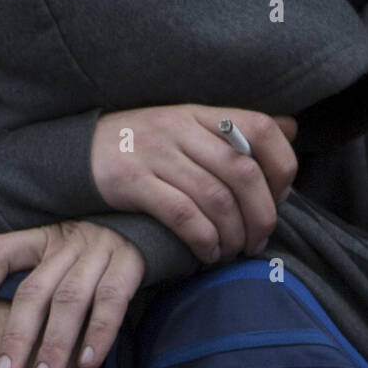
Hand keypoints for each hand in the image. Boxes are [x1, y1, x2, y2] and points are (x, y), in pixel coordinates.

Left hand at [0, 220, 145, 367]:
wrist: (160, 217)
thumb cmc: (102, 253)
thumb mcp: (65, 256)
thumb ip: (39, 287)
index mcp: (41, 237)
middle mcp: (66, 242)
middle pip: (33, 291)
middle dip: (15, 338)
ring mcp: (100, 250)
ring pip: (68, 300)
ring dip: (53, 346)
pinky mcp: (131, 261)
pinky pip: (111, 300)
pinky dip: (98, 333)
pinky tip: (87, 364)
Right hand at [90, 104, 297, 263]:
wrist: (76, 153)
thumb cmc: (142, 148)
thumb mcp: (188, 127)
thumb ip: (235, 131)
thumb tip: (291, 129)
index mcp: (201, 113)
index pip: (262, 129)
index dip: (282, 167)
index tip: (280, 199)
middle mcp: (182, 128)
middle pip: (243, 172)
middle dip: (261, 215)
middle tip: (258, 241)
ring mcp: (156, 153)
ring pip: (215, 198)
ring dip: (233, 233)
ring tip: (233, 251)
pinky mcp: (133, 181)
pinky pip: (181, 214)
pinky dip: (203, 239)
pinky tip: (207, 254)